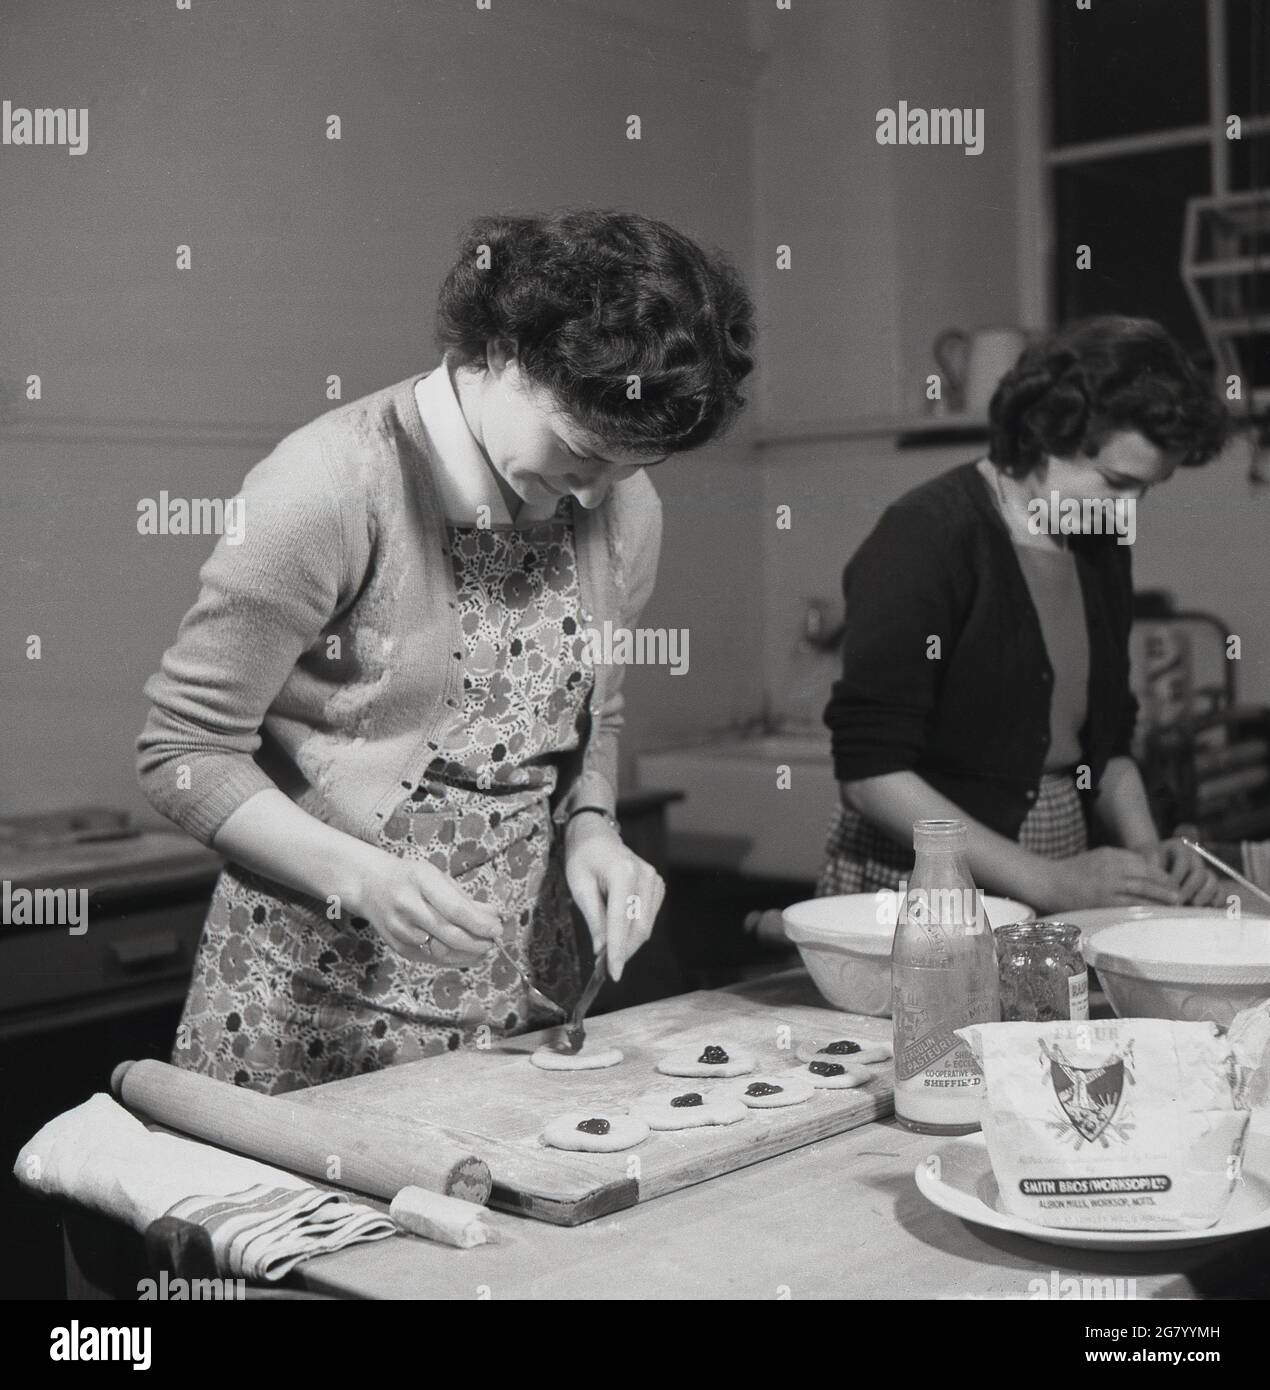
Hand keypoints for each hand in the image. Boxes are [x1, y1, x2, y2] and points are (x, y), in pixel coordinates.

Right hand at [353, 850, 502, 965]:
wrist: (370, 886)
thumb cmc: (411, 878)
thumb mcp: (438, 877)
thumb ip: (465, 898)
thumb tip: (494, 916)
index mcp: (420, 881)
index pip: (455, 909)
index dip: (479, 923)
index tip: (497, 928)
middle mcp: (407, 906)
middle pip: (449, 934)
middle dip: (478, 942)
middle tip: (494, 941)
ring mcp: (401, 930)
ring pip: (441, 951)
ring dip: (469, 954)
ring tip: (484, 948)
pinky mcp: (399, 947)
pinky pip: (432, 959)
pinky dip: (454, 959)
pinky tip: (467, 953)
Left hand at [564, 812, 665, 980]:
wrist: (596, 835)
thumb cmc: (583, 857)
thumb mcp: (580, 887)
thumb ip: (594, 919)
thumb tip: (602, 951)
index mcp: (623, 873)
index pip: (622, 921)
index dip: (617, 950)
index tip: (613, 974)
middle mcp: (645, 876)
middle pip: (639, 927)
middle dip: (623, 950)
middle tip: (603, 966)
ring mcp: (655, 880)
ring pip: (645, 926)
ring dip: (628, 943)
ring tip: (607, 951)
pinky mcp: (657, 886)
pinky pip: (648, 918)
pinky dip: (633, 931)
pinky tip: (618, 933)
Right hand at [1044, 847, 1181, 911]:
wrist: (1048, 881)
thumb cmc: (1073, 870)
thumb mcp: (1097, 857)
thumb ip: (1119, 861)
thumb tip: (1146, 871)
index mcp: (1111, 855)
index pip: (1143, 863)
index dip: (1160, 874)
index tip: (1172, 882)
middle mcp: (1111, 868)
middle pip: (1146, 876)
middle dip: (1166, 886)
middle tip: (1180, 895)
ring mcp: (1107, 886)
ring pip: (1141, 892)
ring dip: (1160, 899)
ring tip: (1173, 905)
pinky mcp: (1101, 902)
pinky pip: (1128, 906)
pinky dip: (1144, 909)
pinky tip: (1153, 914)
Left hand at [1150, 838, 1222, 906]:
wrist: (1152, 868)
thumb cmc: (1148, 864)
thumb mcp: (1147, 862)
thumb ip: (1154, 869)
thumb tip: (1166, 886)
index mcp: (1180, 847)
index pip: (1183, 860)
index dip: (1177, 875)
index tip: (1168, 888)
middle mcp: (1195, 858)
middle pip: (1199, 873)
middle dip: (1189, 888)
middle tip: (1179, 901)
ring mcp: (1204, 872)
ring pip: (1212, 881)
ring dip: (1204, 894)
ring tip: (1193, 904)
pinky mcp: (1209, 886)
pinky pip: (1219, 892)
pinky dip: (1216, 900)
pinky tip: (1206, 908)